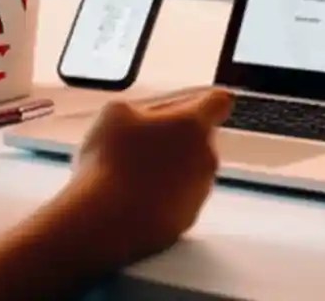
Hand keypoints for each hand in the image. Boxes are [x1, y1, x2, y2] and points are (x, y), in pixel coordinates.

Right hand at [66, 89, 233, 263]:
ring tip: (129, 175)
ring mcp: (199, 193)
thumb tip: (143, 119)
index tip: (185, 106)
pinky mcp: (186, 221)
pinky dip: (160, 197)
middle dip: (173, 138)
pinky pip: (177, 200)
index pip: (218, 102)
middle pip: (198, 139)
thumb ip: (139, 109)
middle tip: (137, 143)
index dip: (201, 100)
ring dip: (166, 169)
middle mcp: (206, 159)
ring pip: (188, 171)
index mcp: (193, 126)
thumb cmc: (111, 164)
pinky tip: (131, 198)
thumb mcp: (114, 114)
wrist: (105, 223)